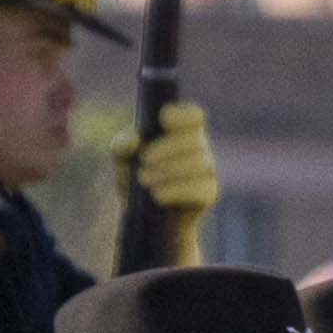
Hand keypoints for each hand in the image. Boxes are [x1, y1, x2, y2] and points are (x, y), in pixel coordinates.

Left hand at [130, 101, 219, 218]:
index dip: (183, 115)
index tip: (163, 120)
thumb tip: (134, 140)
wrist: (144, 217)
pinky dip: (176, 190)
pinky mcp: (209, 193)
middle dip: (167, 149)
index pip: (194, 115)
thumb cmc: (135, 180)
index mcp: (181, 132)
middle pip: (195, 140)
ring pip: (198, 163)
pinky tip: (157, 196)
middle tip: (144, 160)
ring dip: (169, 171)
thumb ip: (122, 145)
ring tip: (144, 180)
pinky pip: (200, 188)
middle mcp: (199, 148)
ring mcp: (207, 171)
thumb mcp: (122, 160)